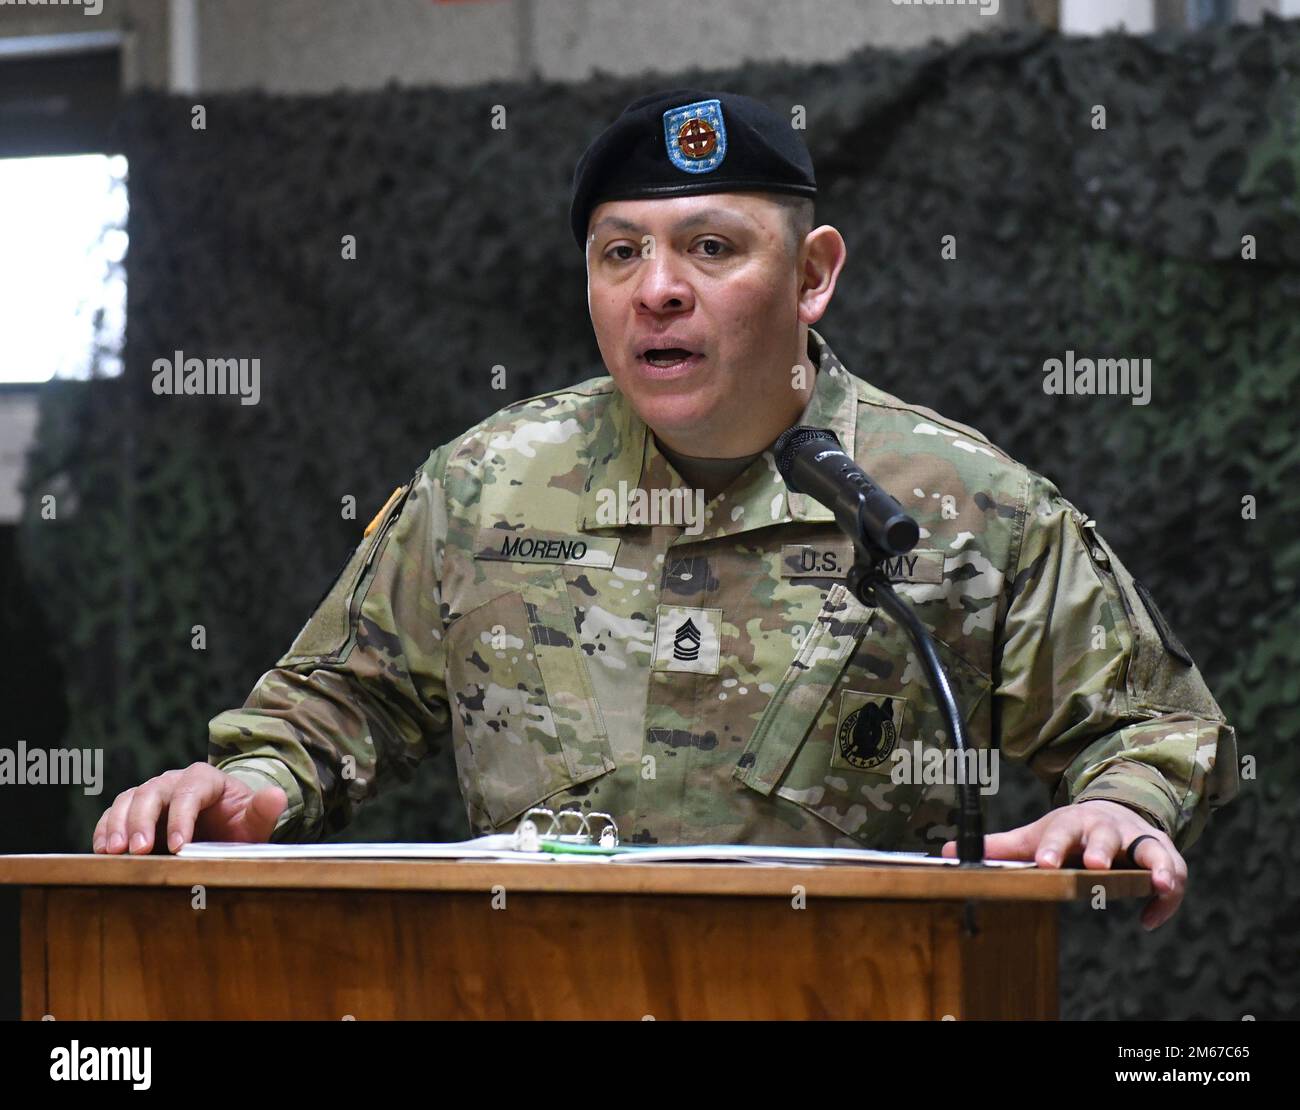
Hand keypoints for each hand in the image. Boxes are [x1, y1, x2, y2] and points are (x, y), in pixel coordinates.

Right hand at [92, 761, 287, 855]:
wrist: (223, 826)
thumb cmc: (238, 824)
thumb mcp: (254, 821)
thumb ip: (263, 810)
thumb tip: (276, 795)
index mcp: (206, 778)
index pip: (190, 793)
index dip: (182, 818)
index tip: (179, 846)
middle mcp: (174, 780)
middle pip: (152, 793)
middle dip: (142, 822)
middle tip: (138, 851)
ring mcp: (151, 793)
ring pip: (128, 800)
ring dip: (117, 825)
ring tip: (114, 853)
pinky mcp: (133, 810)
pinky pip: (112, 814)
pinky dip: (104, 830)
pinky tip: (102, 852)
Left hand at [941, 799, 1187, 929]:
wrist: (1114, 806)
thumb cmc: (1068, 831)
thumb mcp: (1035, 835)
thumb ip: (999, 848)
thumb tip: (945, 851)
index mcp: (1069, 823)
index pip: (1059, 833)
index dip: (1052, 848)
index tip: (1045, 864)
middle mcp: (1104, 827)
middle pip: (1104, 835)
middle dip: (1099, 848)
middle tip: (1094, 863)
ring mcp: (1136, 838)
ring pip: (1149, 848)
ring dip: (1152, 864)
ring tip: (1155, 884)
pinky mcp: (1162, 853)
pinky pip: (1172, 872)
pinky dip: (1166, 893)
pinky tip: (1150, 918)